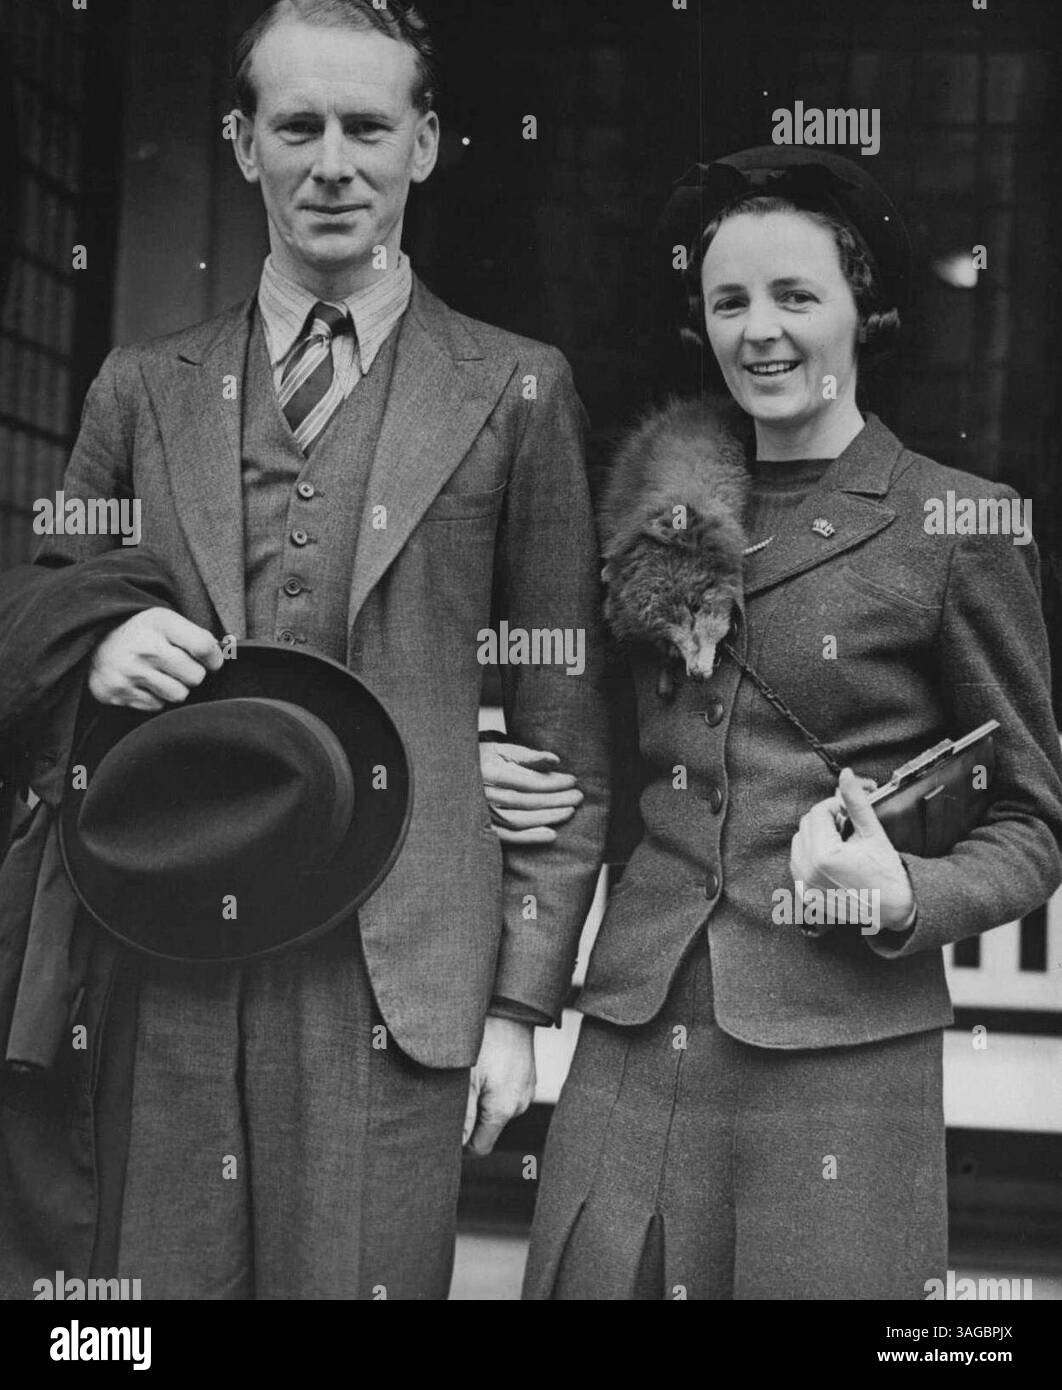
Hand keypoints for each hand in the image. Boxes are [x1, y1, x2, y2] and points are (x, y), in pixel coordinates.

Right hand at [88, 607, 223, 711]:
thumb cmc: (140, 632)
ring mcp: (128, 672)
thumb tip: (223, 659)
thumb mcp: (165, 620)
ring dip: (174, 688)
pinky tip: (141, 682)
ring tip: (158, 674)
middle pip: (196, 677)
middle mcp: (144, 648)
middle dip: (192, 674)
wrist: (91, 638)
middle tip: (176, 666)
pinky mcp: (116, 692)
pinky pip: (156, 706)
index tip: (210, 661)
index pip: (204, 646)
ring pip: (178, 695)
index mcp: (159, 623)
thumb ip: (195, 636)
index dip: (214, 658)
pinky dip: (153, 697)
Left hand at [463, 1016, 535, 1155]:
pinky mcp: (527, 1076)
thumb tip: (457, 1147)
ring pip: (496, 1109)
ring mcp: (526, 1089)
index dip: (460, 1147)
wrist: (511, 1006)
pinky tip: (483, 1066)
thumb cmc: (484, 1038)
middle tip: (453, 1095)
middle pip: (487, 1128)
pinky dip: (492, 1086)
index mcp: (505, 1109)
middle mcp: (521, 1104)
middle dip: (470, 1119)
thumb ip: (462, 1118)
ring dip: (481, 1100)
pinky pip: (505, 1092)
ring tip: (469, 1075)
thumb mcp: (465, 1080)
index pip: (480, 1148)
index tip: (444, 1133)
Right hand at [480, 740, 582, 843]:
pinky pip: (508, 837)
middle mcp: (482, 794)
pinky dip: (531, 837)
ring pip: (519, 820)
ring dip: (547, 817)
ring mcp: (480, 814)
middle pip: (526, 801)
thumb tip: (555, 759)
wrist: (452, 774)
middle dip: (555, 800)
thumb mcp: (501, 750)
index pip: (528, 781)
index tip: (573, 780)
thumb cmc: (481, 758)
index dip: (553, 782)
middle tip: (578, 797)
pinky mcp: (480, 828)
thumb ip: (528, 755)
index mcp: (488, 771)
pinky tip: (552, 834)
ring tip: (569, 811)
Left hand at [790, 767, 915, 933]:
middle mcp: (808, 871)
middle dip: (825, 819)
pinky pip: (798, 862)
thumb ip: (856, 802)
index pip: (818, 812)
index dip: (834, 806)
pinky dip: (811, 854)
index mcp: (823, 855)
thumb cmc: (887, 875)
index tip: (849, 811)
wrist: (893, 911)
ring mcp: (804, 884)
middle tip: (847, 826)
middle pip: (806, 825)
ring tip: (841, 843)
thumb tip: (846, 775)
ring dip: (816, 835)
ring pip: (799, 842)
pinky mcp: (805, 894)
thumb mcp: (872, 834)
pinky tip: (832, 858)